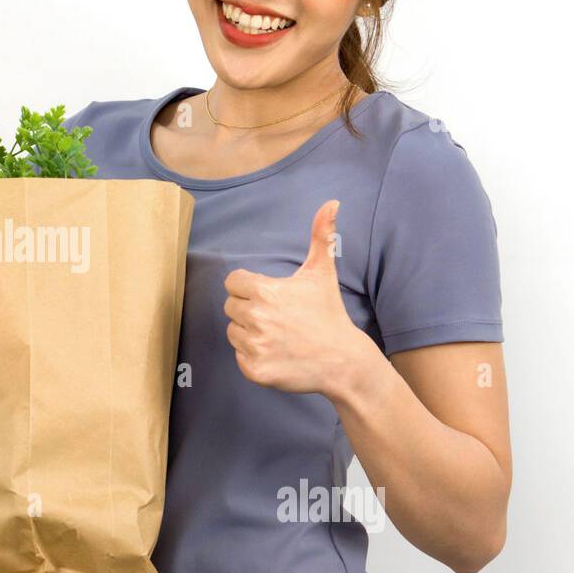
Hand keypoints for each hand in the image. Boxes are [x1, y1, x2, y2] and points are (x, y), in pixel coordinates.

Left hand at [223, 199, 365, 395]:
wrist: (342, 360)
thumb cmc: (328, 313)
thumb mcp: (322, 273)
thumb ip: (322, 235)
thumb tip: (332, 202)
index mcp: (265, 292)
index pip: (233, 282)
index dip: (248, 287)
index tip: (270, 296)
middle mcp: (256, 318)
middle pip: (230, 307)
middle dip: (249, 309)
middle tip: (277, 317)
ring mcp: (255, 346)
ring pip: (233, 332)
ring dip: (249, 333)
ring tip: (278, 335)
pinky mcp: (255, 371)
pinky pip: (238, 356)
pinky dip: (253, 356)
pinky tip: (276, 353)